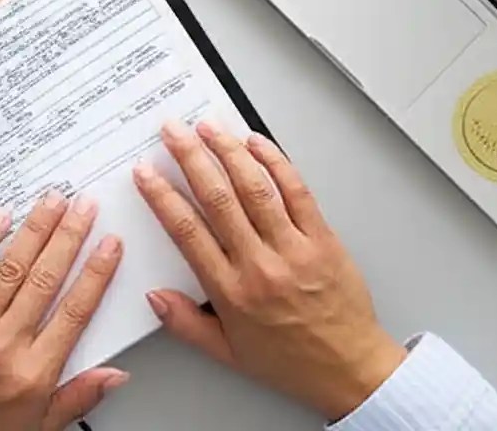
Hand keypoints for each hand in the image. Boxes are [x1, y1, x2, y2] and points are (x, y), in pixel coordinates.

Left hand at [0, 191, 126, 430]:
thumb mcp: (39, 426)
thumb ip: (78, 396)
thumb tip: (116, 373)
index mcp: (34, 373)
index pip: (76, 311)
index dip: (97, 273)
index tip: (110, 244)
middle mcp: (4, 347)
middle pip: (46, 280)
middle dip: (70, 237)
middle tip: (85, 206)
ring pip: (10, 269)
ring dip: (35, 229)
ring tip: (52, 201)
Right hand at [134, 121, 406, 420]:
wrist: (350, 368)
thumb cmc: (292, 361)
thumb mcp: (228, 354)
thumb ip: (186, 324)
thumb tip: (154, 296)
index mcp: (232, 292)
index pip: (188, 232)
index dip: (162, 197)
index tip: (145, 173)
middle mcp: (260, 265)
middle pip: (217, 198)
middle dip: (189, 158)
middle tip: (171, 132)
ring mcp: (294, 249)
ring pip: (255, 188)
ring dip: (228, 151)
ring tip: (208, 127)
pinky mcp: (323, 239)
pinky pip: (297, 192)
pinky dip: (276, 163)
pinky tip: (257, 143)